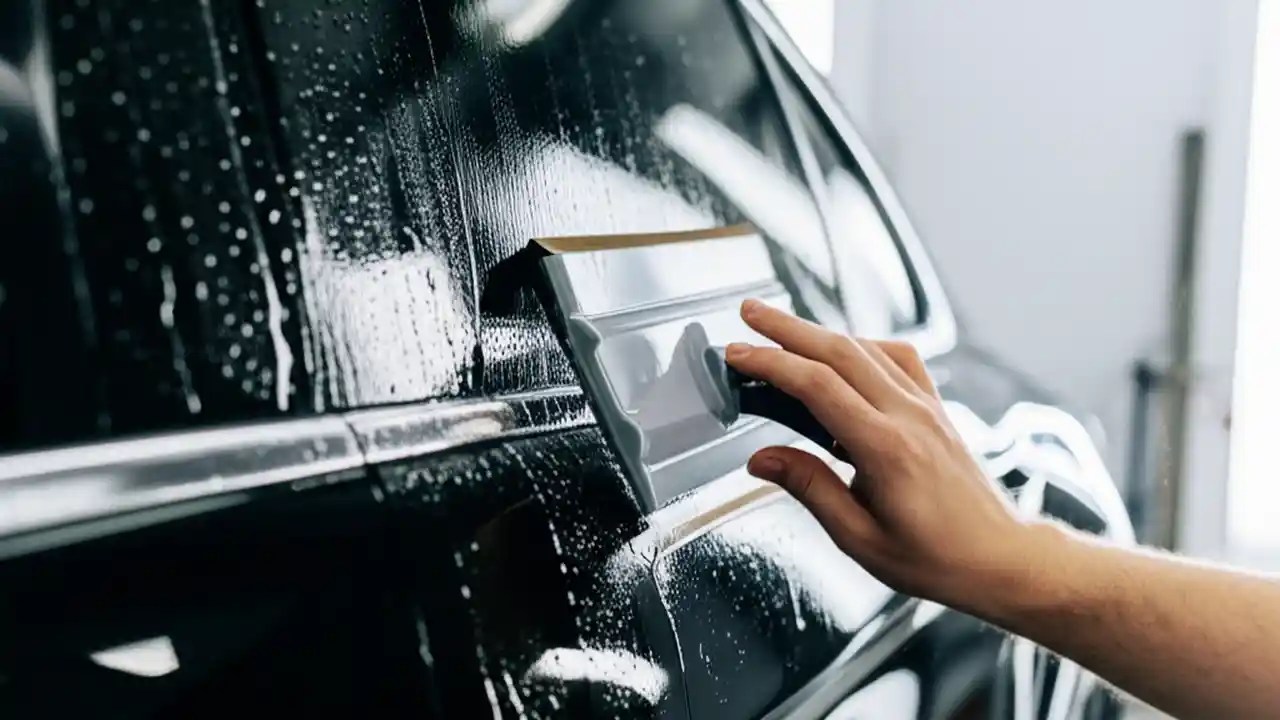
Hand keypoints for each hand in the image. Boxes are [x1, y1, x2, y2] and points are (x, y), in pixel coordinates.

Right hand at [726, 299, 1036, 610]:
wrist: (1000, 557)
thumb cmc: (937, 558)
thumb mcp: (860, 538)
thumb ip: (810, 489)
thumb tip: (762, 460)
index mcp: (887, 450)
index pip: (818, 387)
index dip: (772, 364)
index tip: (738, 355)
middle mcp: (910, 416)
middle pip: (840, 351)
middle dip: (788, 328)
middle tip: (749, 313)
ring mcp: (926, 407)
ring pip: (866, 349)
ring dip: (819, 332)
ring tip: (781, 328)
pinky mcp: (936, 408)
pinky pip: (897, 359)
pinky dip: (860, 346)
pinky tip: (840, 353)